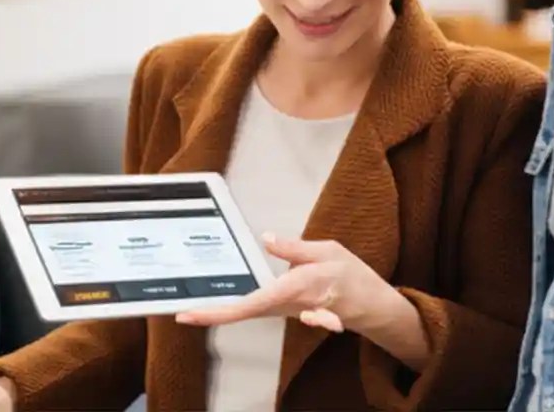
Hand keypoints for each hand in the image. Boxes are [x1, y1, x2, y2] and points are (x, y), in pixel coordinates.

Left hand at [176, 233, 401, 333]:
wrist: (371, 304)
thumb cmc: (351, 276)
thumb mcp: (327, 251)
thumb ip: (294, 248)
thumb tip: (265, 239)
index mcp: (295, 289)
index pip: (251, 304)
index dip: (219, 312)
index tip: (192, 314)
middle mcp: (286, 305)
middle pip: (243, 313)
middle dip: (212, 314)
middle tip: (182, 313)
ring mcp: (285, 310)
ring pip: (248, 311)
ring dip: (221, 311)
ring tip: (194, 308)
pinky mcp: (285, 308)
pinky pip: (260, 309)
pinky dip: (238, 309)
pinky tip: (219, 309)